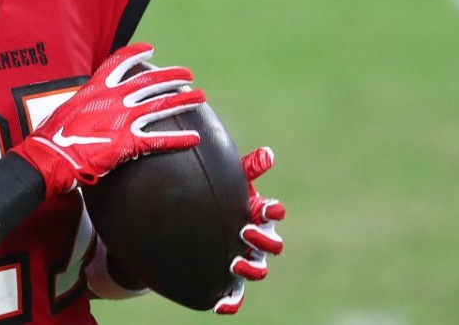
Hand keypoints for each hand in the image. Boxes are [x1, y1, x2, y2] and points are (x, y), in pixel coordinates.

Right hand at [12, 42, 206, 198]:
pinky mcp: (128, 142)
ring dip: (182, 100)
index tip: (151, 49)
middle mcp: (113, 99)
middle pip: (149, 82)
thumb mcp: (66, 110)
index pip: (119, 63)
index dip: (136, 54)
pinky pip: (159, 140)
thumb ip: (83, 105)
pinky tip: (195, 138)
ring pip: (160, 106)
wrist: (49, 156)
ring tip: (200, 96)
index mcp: (95, 88)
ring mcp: (122, 119)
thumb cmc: (52, 137)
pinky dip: (179, 139)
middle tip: (187, 74)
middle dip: (171, 76)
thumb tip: (85, 107)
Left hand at [213, 147, 284, 314]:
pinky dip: (230, 302)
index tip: (262, 207)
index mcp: (256, 214)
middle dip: (262, 239)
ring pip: (258, 270)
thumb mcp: (227, 183)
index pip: (272, 213)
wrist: (187, 226)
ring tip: (234, 262)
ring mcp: (245, 261)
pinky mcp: (229, 281)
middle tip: (244, 230)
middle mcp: (256, 240)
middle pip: (272, 244)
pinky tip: (219, 304)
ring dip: (250, 268)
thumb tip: (267, 154)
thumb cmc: (214, 200)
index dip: (270, 210)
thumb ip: (245, 169)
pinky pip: (234, 296)